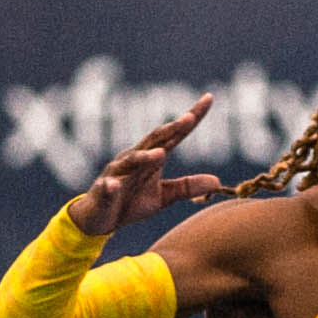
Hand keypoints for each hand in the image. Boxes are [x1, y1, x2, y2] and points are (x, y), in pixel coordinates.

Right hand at [68, 105, 227, 238]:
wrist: (99, 219)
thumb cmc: (131, 203)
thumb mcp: (164, 196)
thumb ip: (187, 187)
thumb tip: (218, 182)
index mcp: (151, 158)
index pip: (174, 135)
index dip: (191, 118)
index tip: (209, 98)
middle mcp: (134, 158)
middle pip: (155, 140)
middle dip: (170, 129)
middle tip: (188, 119)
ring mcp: (117, 173)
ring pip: (131, 161)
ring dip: (145, 157)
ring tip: (161, 154)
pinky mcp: (103, 191)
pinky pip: (107, 188)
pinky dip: (110, 186)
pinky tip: (112, 186)